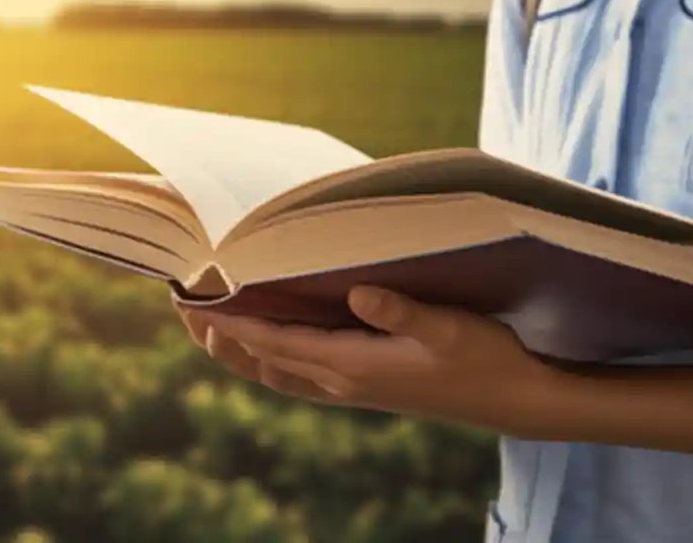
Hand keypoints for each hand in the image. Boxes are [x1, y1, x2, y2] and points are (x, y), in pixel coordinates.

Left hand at [175, 286, 559, 435]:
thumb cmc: (484, 357)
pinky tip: (264, 343)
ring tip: (204, 325)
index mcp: (351, 364)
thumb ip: (402, 311)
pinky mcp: (362, 385)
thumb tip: (358, 292)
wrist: (512, 400)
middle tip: (181, 305)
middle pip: (261, 359)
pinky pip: (297, 374)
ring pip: (275, 371)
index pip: (273, 340)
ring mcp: (350, 387)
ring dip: (237, 349)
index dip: (230, 322)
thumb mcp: (449, 328)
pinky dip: (268, 357)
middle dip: (218, 334)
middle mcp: (340, 380)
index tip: (192, 302)